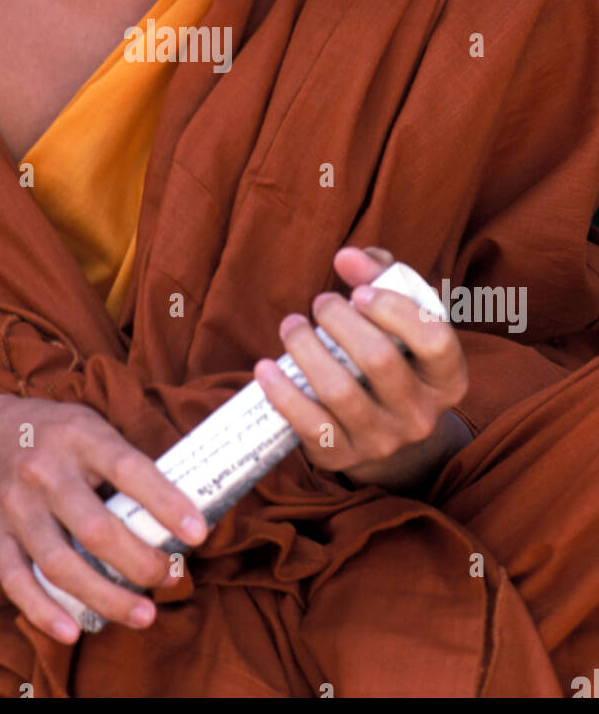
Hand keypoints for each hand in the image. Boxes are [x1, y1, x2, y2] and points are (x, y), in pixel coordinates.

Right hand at [0, 394, 206, 642]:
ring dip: (105, 597)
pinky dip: (43, 610)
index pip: (128, 469)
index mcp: (79, 437)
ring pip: (59, 564)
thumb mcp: (92, 427)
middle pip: (95, 529)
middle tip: (169, 577)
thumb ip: (125, 464)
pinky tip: (73, 631)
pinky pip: (15, 581)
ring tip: (143, 614)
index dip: (165, 503)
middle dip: (139, 563)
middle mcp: (44, 471)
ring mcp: (16, 507)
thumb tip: (176, 513)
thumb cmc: (56, 434)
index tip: (198, 533)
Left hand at [253, 246, 470, 490]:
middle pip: (379, 359)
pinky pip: (308, 424)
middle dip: (340, 320)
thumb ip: (381, 277)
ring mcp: (382, 441)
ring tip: (292, 326)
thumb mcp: (401, 320)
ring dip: (306, 349)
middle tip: (321, 303)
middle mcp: (421, 415)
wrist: (387, 438)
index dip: (395, 310)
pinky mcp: (341, 456)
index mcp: (447, 379)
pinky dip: (282, 392)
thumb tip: (346, 257)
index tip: (359, 293)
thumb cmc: (393, 358)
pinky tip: (266, 367)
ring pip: (339, 390)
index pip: (434, 340)